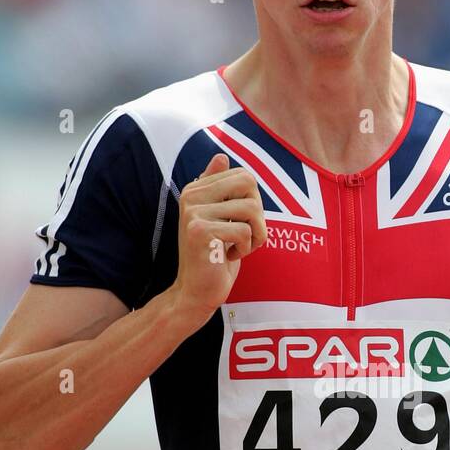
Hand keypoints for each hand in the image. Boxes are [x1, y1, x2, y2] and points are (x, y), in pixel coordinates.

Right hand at [171, 152, 266, 324]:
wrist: (195, 293)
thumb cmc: (214, 257)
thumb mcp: (220, 220)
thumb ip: (219, 189)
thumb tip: (221, 156)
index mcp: (196, 189)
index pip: (244, 176)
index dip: (254, 202)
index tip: (240, 224)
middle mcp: (191, 196)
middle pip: (249, 183)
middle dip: (258, 213)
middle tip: (245, 235)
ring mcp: (193, 213)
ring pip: (251, 208)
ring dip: (255, 234)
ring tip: (239, 248)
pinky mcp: (199, 232)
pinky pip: (245, 230)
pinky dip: (246, 249)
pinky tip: (228, 257)